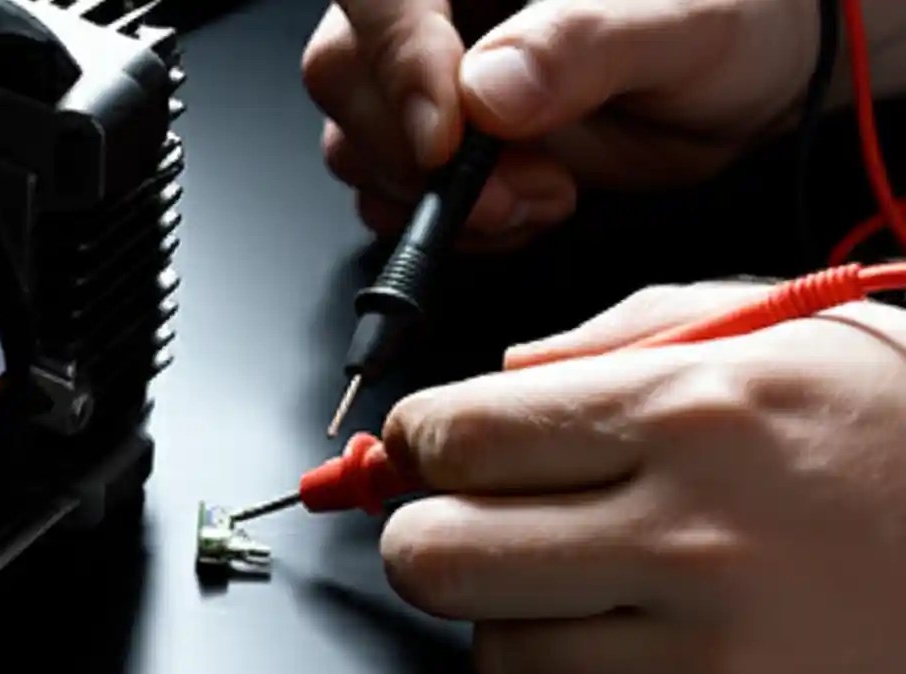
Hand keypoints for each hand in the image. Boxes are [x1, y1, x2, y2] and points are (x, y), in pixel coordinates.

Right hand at [301, 0, 820, 245]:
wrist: (752, 80)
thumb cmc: (730, 17)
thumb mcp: (681, 21)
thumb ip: (583, 44)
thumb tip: (487, 93)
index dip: (395, 60)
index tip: (446, 138)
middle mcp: (439, 17)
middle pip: (344, 72)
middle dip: (412, 152)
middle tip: (504, 191)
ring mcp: (433, 86)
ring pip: (358, 144)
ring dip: (437, 200)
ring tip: (540, 197)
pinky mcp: (447, 153)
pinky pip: (397, 200)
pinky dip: (454, 228)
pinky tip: (525, 212)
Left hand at [377, 282, 905, 673]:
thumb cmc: (903, 424)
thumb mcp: (776, 330)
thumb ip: (618, 339)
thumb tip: (501, 378)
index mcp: (691, 406)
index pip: (462, 431)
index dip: (412, 438)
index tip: (419, 443)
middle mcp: (690, 528)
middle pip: (439, 555)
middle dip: (419, 531)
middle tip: (451, 513)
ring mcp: (714, 643)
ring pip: (496, 649)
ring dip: (498, 609)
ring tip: (555, 572)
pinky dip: (565, 664)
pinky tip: (619, 622)